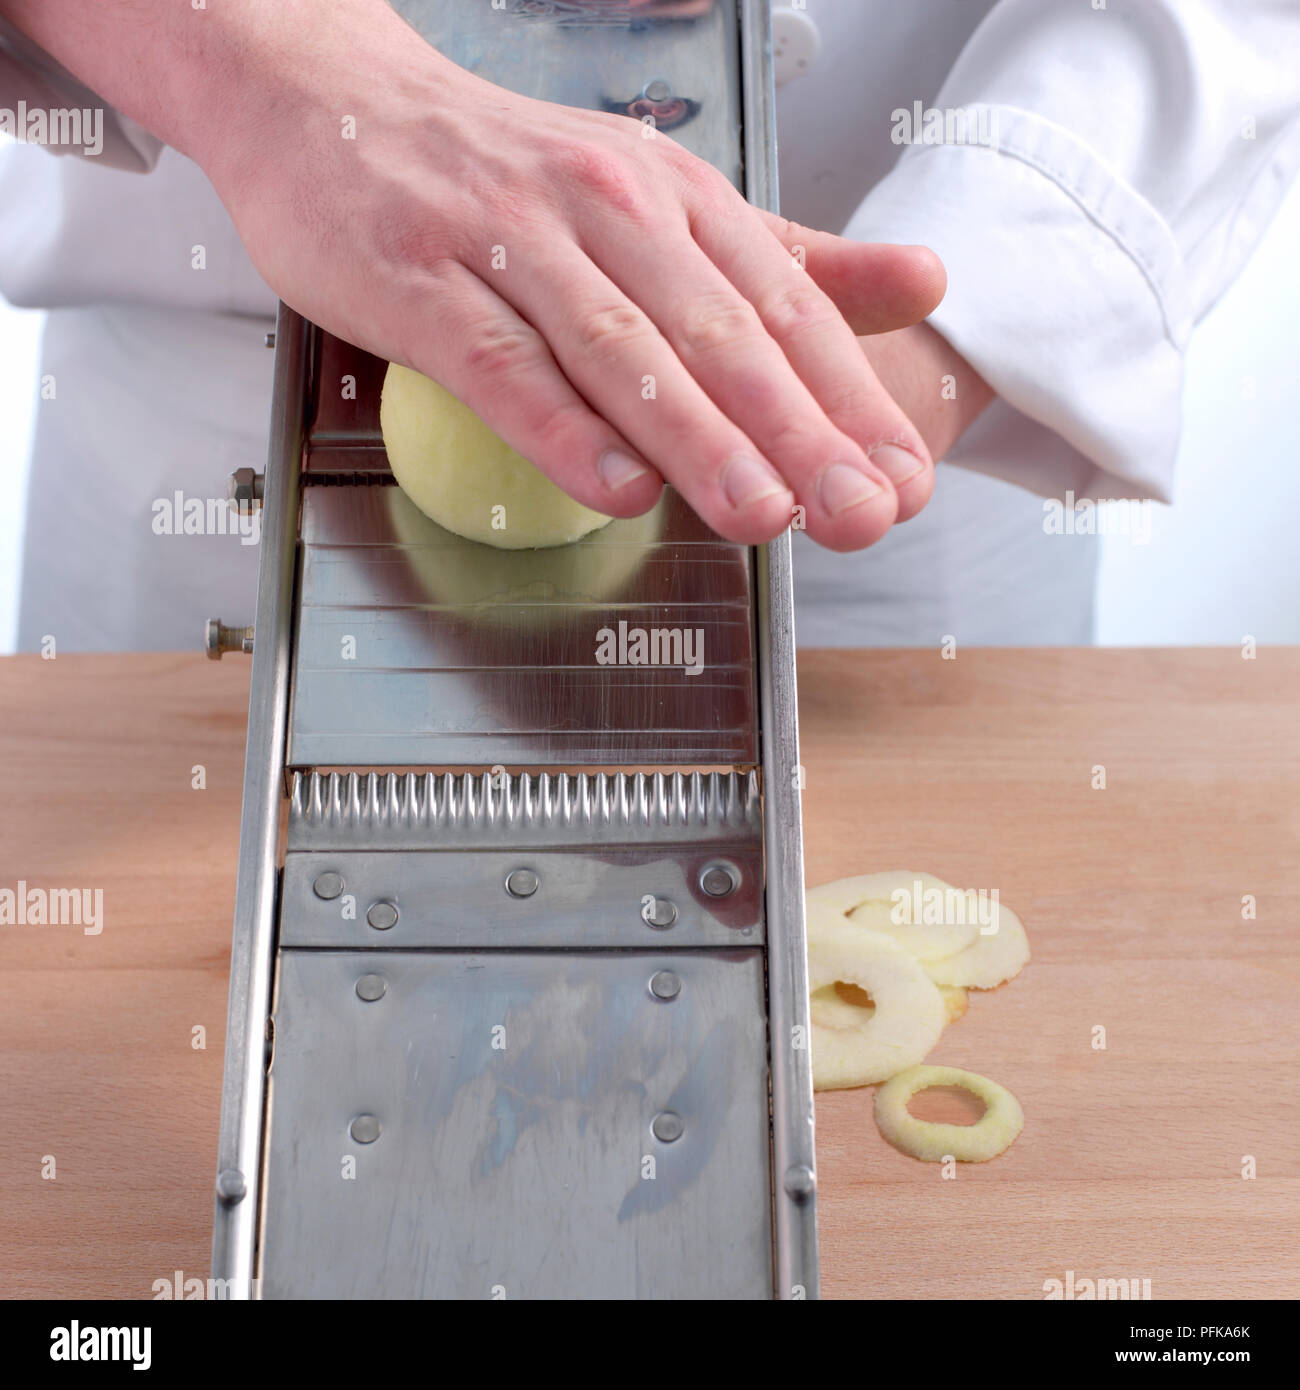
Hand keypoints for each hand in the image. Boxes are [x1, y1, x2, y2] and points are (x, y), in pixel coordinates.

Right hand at [1, 0, 945, 547]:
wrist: (333, 103)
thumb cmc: (506, 175)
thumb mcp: (662, 200)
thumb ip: (784, 258)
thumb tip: (919, 284)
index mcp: (677, 199)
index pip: (785, 307)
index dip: (851, 401)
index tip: (904, 484)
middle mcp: (609, 211)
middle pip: (718, 333)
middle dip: (800, 432)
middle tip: (860, 515)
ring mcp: (511, 243)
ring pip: (620, 349)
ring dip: (697, 436)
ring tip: (760, 514)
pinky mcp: (422, 282)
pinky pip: (501, 362)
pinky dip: (560, 427)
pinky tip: (614, 487)